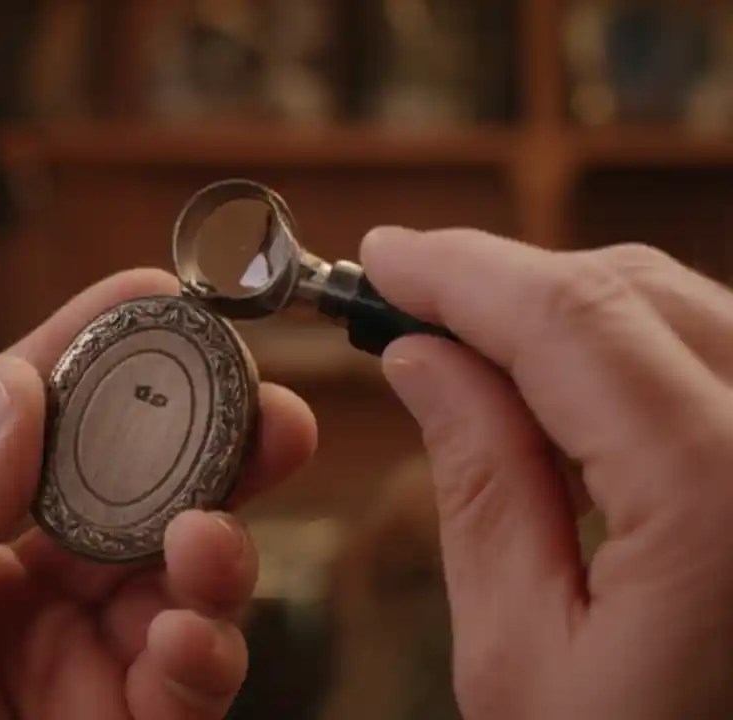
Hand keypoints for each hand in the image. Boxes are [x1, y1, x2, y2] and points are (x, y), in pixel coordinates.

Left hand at [0, 270, 317, 718]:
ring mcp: (94, 665)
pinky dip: (205, 647)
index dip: (92, 356)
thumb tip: (11, 387)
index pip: (32, 431)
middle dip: (202, 438)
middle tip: (261, 400)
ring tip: (207, 542)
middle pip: (136, 489)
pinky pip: (194, 675)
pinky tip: (184, 642)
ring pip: (184, 574)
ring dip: (213, 545)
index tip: (154, 294)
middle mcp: (34, 594)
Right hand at [363, 230, 732, 718]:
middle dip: (507, 282)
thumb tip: (422, 356)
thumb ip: (478, 482)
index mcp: (725, 507)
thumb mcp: (523, 657)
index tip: (383, 259)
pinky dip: (631, 352)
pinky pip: (724, 359)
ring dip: (568, 312)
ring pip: (689, 309)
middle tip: (408, 305)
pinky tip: (564, 396)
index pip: (570, 321)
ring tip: (473, 355)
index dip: (460, 272)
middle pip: (636, 290)